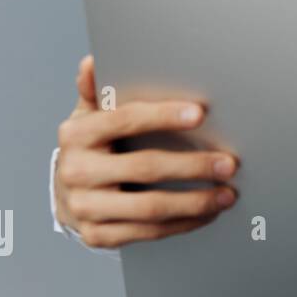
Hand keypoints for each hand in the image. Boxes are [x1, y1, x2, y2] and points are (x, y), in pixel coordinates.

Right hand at [53, 54, 239, 248]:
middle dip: (193, 165)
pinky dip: (183, 223)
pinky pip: (148, 232)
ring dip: (196, 201)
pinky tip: (208, 213)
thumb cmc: (92, 147)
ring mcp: (86, 207)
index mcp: (77, 134)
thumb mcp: (90, 116)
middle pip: (145, 167)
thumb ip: (96, 90)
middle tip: (229, 163)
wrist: (67, 195)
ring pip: (150, 206)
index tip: (199, 113)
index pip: (124, 119)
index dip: (163, 116)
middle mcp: (77, 171)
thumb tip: (94, 62)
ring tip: (228, 194)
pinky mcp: (98, 235)